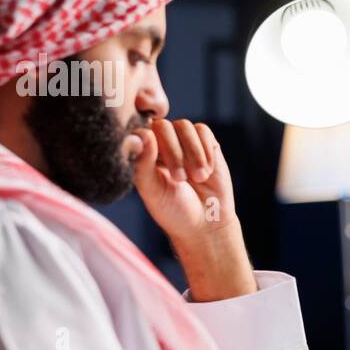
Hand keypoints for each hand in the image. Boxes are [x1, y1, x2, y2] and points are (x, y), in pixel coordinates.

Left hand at [129, 118, 256, 301]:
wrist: (206, 223)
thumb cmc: (173, 211)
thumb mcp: (152, 191)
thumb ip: (143, 163)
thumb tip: (145, 134)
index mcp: (144, 154)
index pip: (141, 131)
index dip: (149, 142)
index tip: (159, 165)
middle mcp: (162, 144)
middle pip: (164, 126)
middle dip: (174, 153)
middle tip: (181, 180)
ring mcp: (185, 142)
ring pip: (186, 126)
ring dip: (193, 154)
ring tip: (198, 178)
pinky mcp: (207, 144)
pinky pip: (204, 131)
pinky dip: (206, 151)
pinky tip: (207, 171)